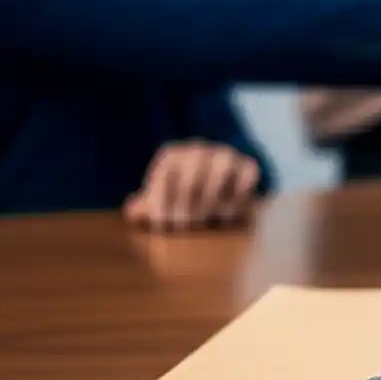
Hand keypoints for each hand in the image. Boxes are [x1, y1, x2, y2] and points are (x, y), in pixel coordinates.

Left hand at [123, 141, 260, 231]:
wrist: (219, 183)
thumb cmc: (182, 197)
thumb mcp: (160, 199)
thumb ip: (144, 206)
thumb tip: (132, 211)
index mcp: (171, 155)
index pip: (163, 178)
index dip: (162, 205)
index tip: (164, 226)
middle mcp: (197, 149)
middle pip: (191, 181)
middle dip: (186, 211)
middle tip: (186, 229)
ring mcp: (224, 155)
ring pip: (220, 171)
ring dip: (212, 202)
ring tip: (206, 223)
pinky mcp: (248, 165)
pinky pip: (246, 176)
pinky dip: (238, 197)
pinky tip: (227, 215)